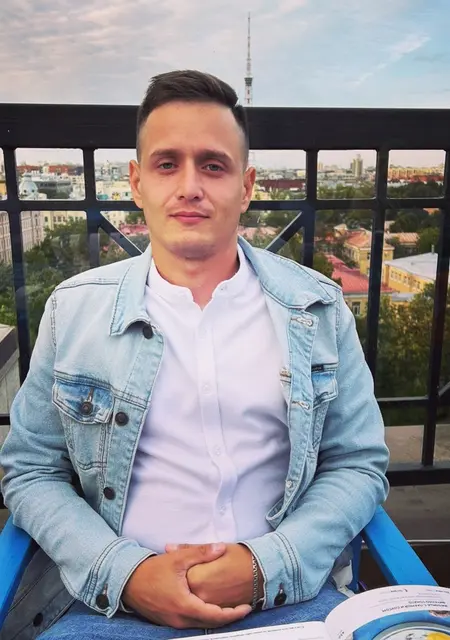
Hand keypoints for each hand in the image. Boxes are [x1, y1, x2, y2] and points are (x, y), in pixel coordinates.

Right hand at [121, 543, 251, 628]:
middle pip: (210, 623)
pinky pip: (190, 622)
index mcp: (184, 605)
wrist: (127, 582)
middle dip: (228, 617)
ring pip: (200, 624)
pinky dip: (203, 616)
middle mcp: (180, 619)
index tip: (246, 608)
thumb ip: (201, 553)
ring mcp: (173, 623)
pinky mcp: (168, 621)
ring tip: (230, 607)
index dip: (233, 614)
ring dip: (215, 617)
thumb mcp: (178, 559)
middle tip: (242, 608)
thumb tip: (221, 547)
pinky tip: (209, 607)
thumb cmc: (151, 571)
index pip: (215, 616)